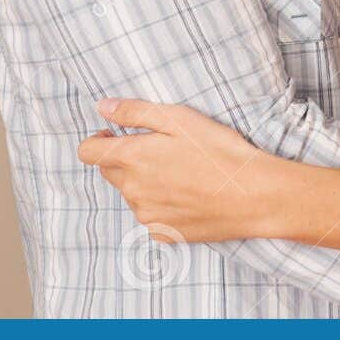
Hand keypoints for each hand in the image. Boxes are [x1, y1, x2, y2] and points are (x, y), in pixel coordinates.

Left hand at [75, 98, 278, 241]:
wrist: (252, 195)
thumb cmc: (220, 151)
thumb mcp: (180, 119)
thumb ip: (136, 112)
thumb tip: (103, 107)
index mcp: (132, 158)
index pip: (87, 152)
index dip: (99, 140)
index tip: (116, 135)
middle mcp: (132, 190)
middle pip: (109, 172)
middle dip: (126, 159)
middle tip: (162, 150)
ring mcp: (146, 215)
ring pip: (131, 194)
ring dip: (145, 182)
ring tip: (183, 172)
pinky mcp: (162, 233)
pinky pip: (150, 215)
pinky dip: (162, 204)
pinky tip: (189, 194)